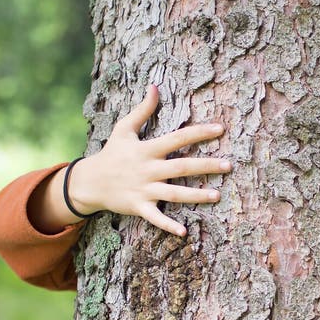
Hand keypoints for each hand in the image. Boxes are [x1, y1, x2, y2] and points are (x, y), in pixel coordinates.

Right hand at [68, 85, 231, 236]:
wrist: (90, 181)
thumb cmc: (112, 153)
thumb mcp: (124, 129)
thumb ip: (143, 110)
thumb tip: (155, 87)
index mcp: (147, 149)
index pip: (177, 138)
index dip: (199, 133)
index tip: (221, 129)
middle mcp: (148, 169)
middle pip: (181, 167)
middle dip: (206, 166)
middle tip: (229, 165)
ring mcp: (144, 190)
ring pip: (173, 193)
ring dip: (195, 195)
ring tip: (218, 195)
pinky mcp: (139, 207)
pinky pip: (155, 218)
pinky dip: (168, 225)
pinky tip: (184, 232)